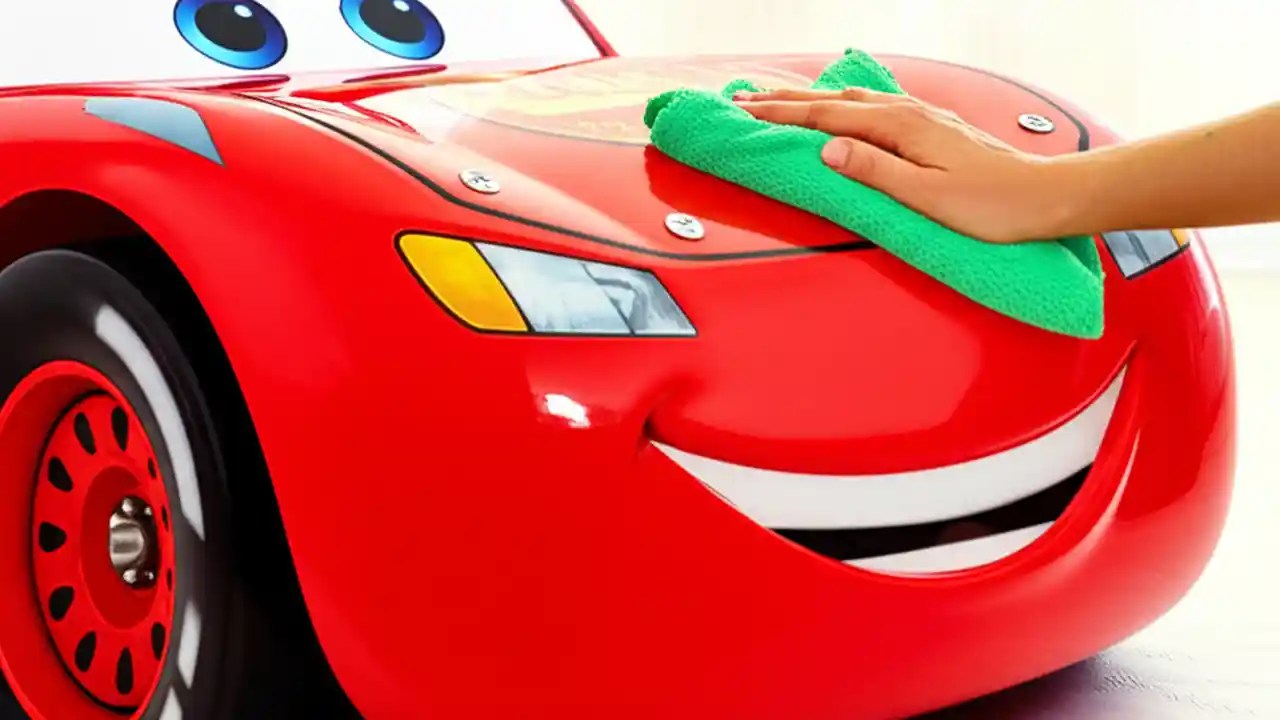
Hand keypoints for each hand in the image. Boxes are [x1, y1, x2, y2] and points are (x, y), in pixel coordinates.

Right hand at [733, 88, 1070, 242]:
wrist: (1042, 197)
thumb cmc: (989, 205)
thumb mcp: (925, 196)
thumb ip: (875, 170)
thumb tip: (828, 149)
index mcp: (901, 127)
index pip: (826, 116)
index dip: (782, 115)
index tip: (744, 111)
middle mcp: (908, 112)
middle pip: (833, 101)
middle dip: (785, 101)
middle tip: (743, 99)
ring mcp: (920, 117)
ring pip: (851, 100)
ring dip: (811, 100)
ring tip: (779, 101)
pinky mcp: (930, 127)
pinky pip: (872, 106)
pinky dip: (842, 104)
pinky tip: (840, 104)